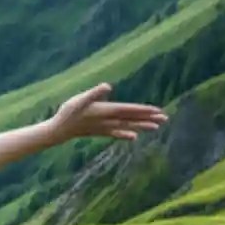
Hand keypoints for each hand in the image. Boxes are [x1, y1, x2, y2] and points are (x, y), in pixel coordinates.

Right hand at [47, 83, 165, 141]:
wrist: (59, 130)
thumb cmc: (68, 112)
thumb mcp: (79, 99)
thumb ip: (94, 93)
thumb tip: (108, 86)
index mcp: (106, 111)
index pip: (129, 110)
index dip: (144, 110)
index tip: (158, 110)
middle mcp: (109, 121)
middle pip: (132, 119)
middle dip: (148, 118)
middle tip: (165, 118)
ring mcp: (105, 128)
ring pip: (128, 127)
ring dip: (142, 126)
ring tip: (156, 127)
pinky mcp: (100, 131)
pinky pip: (117, 133)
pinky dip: (126, 135)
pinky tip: (134, 138)